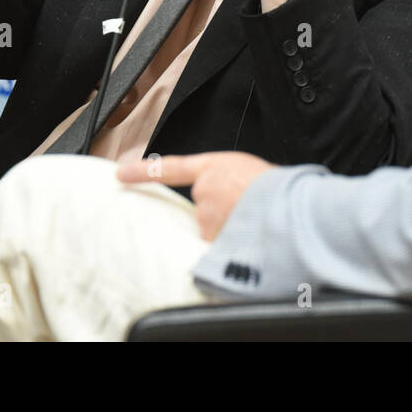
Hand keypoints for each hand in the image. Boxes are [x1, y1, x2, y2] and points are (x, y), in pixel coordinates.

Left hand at [117, 151, 275, 241]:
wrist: (291, 206)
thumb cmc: (280, 188)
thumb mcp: (252, 171)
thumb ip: (230, 181)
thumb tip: (230, 199)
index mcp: (214, 166)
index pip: (169, 168)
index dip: (143, 171)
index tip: (120, 174)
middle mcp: (203, 190)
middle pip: (202, 206)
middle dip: (222, 211)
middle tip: (249, 209)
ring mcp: (206, 216)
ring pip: (212, 228)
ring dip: (230, 228)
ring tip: (256, 221)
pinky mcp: (212, 239)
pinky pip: (219, 245)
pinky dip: (231, 245)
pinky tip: (250, 237)